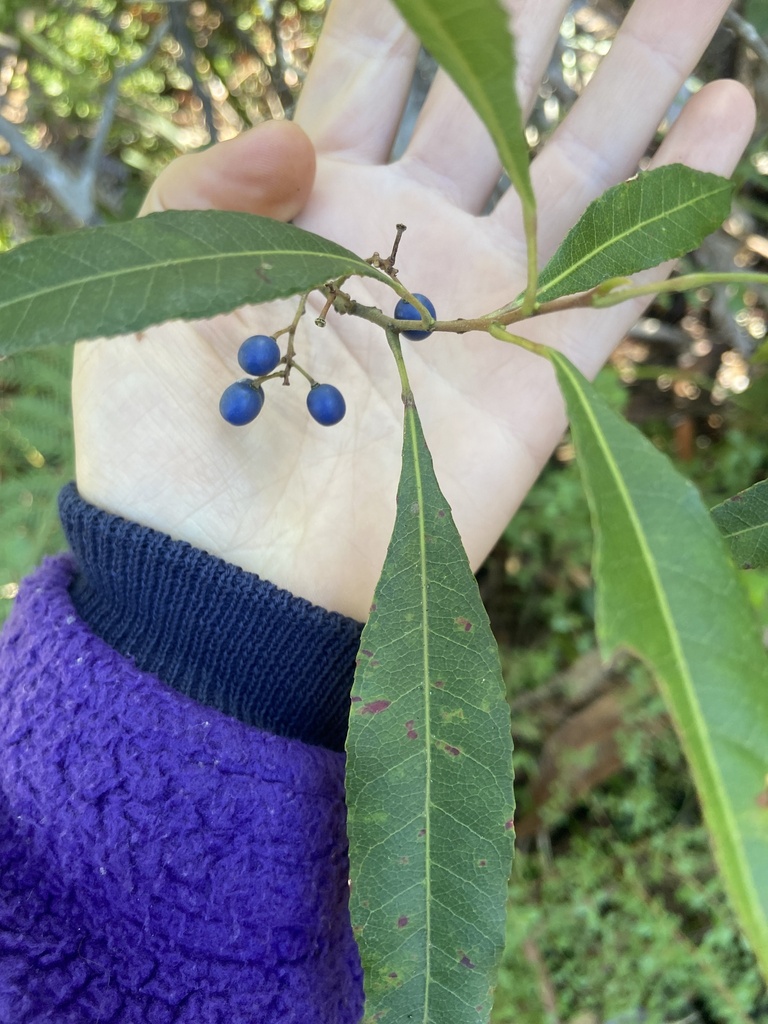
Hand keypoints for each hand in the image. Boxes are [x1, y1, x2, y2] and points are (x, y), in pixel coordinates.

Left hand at [72, 0, 753, 620]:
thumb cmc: (169, 449)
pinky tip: (726, 112)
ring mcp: (480, 308)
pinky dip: (677, 203)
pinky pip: (620, 280)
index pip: (374, 67)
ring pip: (578, 172)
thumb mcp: (150, 303)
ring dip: (638, 78)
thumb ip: (206, 195)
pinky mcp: (535, 380)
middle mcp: (408, 244)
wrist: (234, 583)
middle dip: (543, 10)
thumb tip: (300, 128)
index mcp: (312, 212)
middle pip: (491, 99)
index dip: (414, 0)